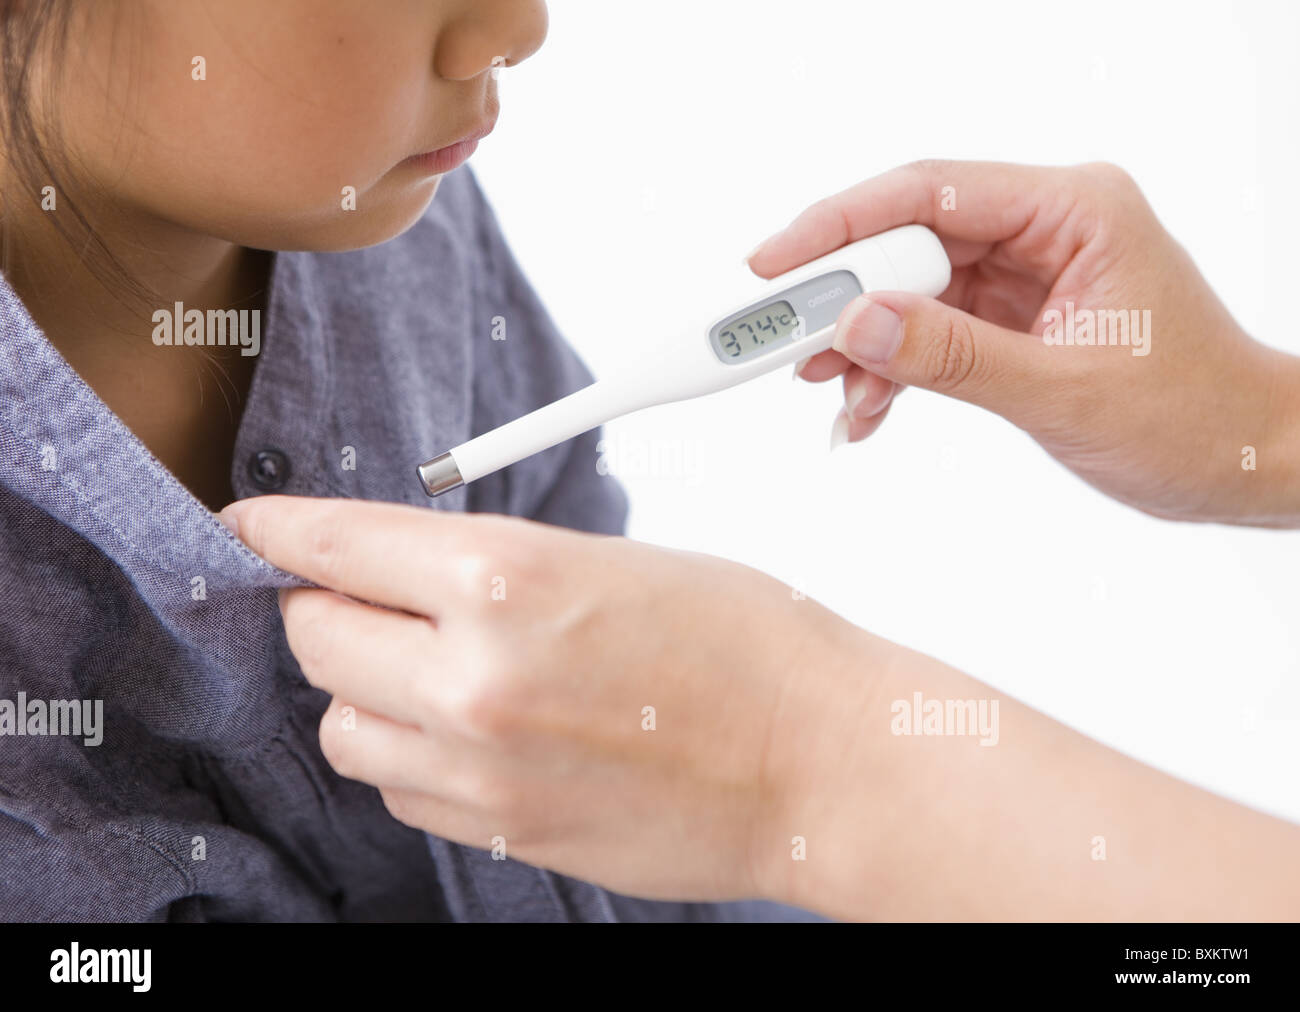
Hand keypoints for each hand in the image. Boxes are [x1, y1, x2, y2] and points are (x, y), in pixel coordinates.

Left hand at [219, 495, 1299, 920]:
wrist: (824, 763)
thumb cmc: (752, 642)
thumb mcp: (615, 561)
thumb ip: (494, 569)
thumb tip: (410, 573)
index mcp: (509, 581)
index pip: (338, 545)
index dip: (282, 531)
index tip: (251, 529)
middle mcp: (475, 678)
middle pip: (314, 638)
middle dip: (326, 607)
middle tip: (361, 596)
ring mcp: (482, 769)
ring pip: (342, 724)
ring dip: (363, 688)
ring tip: (428, 670)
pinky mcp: (503, 831)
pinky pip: (398, 787)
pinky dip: (408, 753)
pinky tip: (469, 730)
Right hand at [748, 160, 1299, 526]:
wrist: (1239, 459)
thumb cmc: (1190, 418)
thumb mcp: (1063, 390)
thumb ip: (954, 356)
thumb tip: (856, 325)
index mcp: (1075, 210)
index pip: (930, 194)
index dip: (840, 226)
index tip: (771, 264)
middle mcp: (1046, 225)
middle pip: (909, 237)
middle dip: (843, 294)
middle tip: (780, 340)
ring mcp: (1027, 270)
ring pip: (911, 285)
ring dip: (863, 340)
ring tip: (827, 390)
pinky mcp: (1013, 313)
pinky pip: (930, 325)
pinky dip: (894, 366)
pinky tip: (869, 407)